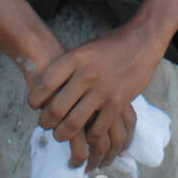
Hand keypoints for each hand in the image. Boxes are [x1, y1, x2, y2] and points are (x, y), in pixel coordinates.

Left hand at [26, 28, 158, 171]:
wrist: (142, 40)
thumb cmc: (110, 46)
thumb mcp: (85, 49)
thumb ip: (69, 67)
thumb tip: (48, 87)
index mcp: (76, 58)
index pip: (45, 83)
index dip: (35, 98)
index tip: (34, 105)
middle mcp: (87, 74)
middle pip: (56, 108)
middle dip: (46, 122)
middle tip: (46, 125)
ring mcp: (103, 89)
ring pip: (73, 123)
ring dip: (63, 134)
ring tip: (61, 134)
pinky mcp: (118, 102)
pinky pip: (97, 129)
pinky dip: (89, 136)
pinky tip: (87, 134)